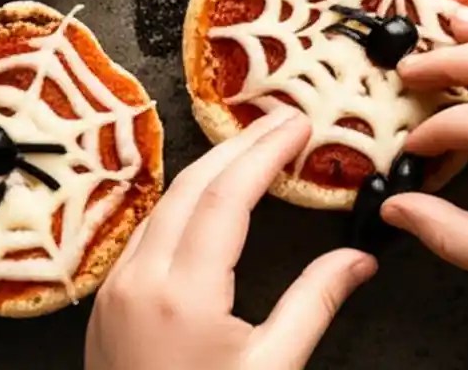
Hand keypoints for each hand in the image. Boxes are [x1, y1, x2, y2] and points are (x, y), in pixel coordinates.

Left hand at [85, 109, 376, 369]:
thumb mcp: (273, 369)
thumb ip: (314, 304)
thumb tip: (359, 260)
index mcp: (184, 291)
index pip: (229, 193)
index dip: (267, 151)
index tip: (298, 124)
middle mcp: (140, 278)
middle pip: (192, 184)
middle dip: (239, 144)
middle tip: (282, 123)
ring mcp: (116, 289)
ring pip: (164, 203)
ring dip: (209, 169)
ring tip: (253, 150)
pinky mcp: (108, 303)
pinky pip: (146, 231)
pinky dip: (184, 202)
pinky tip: (209, 202)